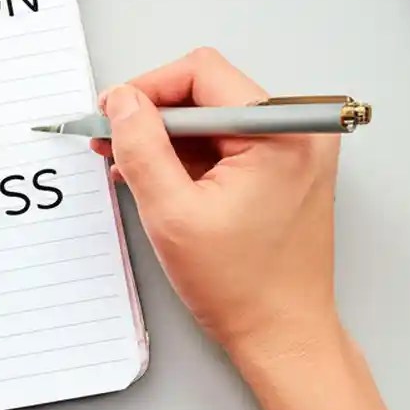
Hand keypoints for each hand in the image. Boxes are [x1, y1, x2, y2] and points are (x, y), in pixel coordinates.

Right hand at [94, 49, 393, 409]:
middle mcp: (296, 131)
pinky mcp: (282, 168)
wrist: (282, 336)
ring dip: (166, 137)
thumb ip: (141, 147)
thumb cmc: (243, 288)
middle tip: (113, 139)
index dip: (147, 89)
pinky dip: (186, 155)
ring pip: (211, 117)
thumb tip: (121, 101)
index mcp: (280, 132)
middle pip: (206, 91)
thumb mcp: (171, 213)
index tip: (113, 113)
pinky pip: (224, 142)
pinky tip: (157, 177)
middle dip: (153, 115)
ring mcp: (293, 150)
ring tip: (128, 165)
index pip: (201, 73)